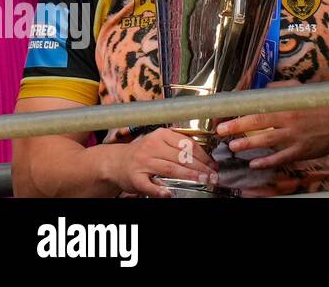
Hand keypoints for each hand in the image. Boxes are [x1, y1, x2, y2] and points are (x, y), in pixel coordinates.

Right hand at [103, 127, 217, 197]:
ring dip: (189, 176)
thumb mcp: (161, 142)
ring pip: (170, 169)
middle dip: (200, 168)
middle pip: (182, 157)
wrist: (115, 162)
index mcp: (161, 135)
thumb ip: (179, 146)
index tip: (213, 165)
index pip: (188, 145)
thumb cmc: (143, 152)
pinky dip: (159, 190)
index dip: (203, 155)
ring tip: (202, 181)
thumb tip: (205, 157)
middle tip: (212, 176)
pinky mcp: (135, 178)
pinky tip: (169, 193)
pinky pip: (149, 185)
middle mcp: (152, 147)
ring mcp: (143, 163)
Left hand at [216, 85, 328, 169]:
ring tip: (233, 147)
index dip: (241, 110)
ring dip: (248, 144)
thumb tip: (262, 88)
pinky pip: (280, 158)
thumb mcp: (303, 89)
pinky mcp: (302, 151)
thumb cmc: (323, 102)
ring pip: (266, 142)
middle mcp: (289, 119)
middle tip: (222, 132)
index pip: (259, 106)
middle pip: (258, 123)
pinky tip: (254, 163)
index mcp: (288, 103)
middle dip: (237, 127)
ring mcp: (295, 137)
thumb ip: (282, 88)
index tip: (226, 114)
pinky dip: (266, 162)